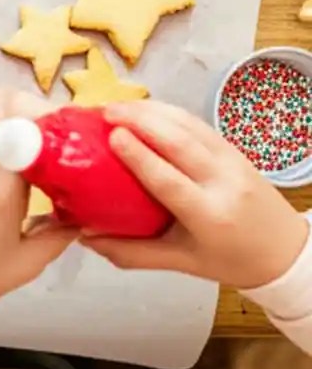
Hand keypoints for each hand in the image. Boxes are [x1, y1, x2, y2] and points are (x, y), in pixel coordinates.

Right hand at [82, 101, 308, 289]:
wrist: (284, 251)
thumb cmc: (230, 260)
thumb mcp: (180, 263)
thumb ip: (131, 252)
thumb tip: (84, 238)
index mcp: (209, 216)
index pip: (170, 180)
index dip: (140, 155)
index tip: (111, 135)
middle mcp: (224, 183)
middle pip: (179, 142)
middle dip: (140, 120)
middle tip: (104, 111)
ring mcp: (233, 161)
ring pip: (189, 126)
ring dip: (152, 110)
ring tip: (117, 105)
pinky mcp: (235, 149)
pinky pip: (198, 124)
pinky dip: (169, 112)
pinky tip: (146, 109)